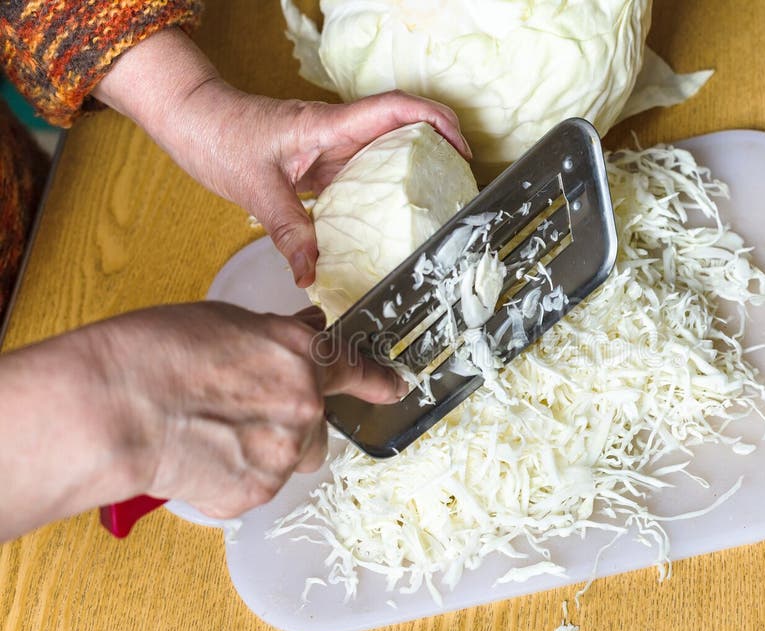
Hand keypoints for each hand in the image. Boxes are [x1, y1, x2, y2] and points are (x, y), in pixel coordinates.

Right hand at [90, 302, 404, 518]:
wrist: (112, 407)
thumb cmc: (153, 355)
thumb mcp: (225, 324)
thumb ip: (275, 338)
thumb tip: (303, 335)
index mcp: (300, 355)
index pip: (355, 367)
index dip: (377, 379)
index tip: (393, 387)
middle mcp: (304, 405)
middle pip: (318, 425)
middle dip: (291, 422)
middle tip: (240, 414)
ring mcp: (283, 453)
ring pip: (291, 460)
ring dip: (267, 452)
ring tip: (214, 437)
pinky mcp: (256, 492)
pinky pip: (256, 487)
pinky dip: (232, 477)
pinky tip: (198, 458)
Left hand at [94, 28, 471, 287]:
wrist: (192, 119)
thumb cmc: (219, 137)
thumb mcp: (256, 190)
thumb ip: (290, 233)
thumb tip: (314, 277)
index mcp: (328, 125)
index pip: (395, 109)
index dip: (436, 121)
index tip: (461, 146)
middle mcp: (335, 130)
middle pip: (402, 127)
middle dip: (438, 146)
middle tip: (459, 184)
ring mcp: (330, 144)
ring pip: (385, 149)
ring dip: (414, 167)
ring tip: (435, 203)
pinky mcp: (321, 159)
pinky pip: (362, 170)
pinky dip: (382, 188)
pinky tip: (387, 218)